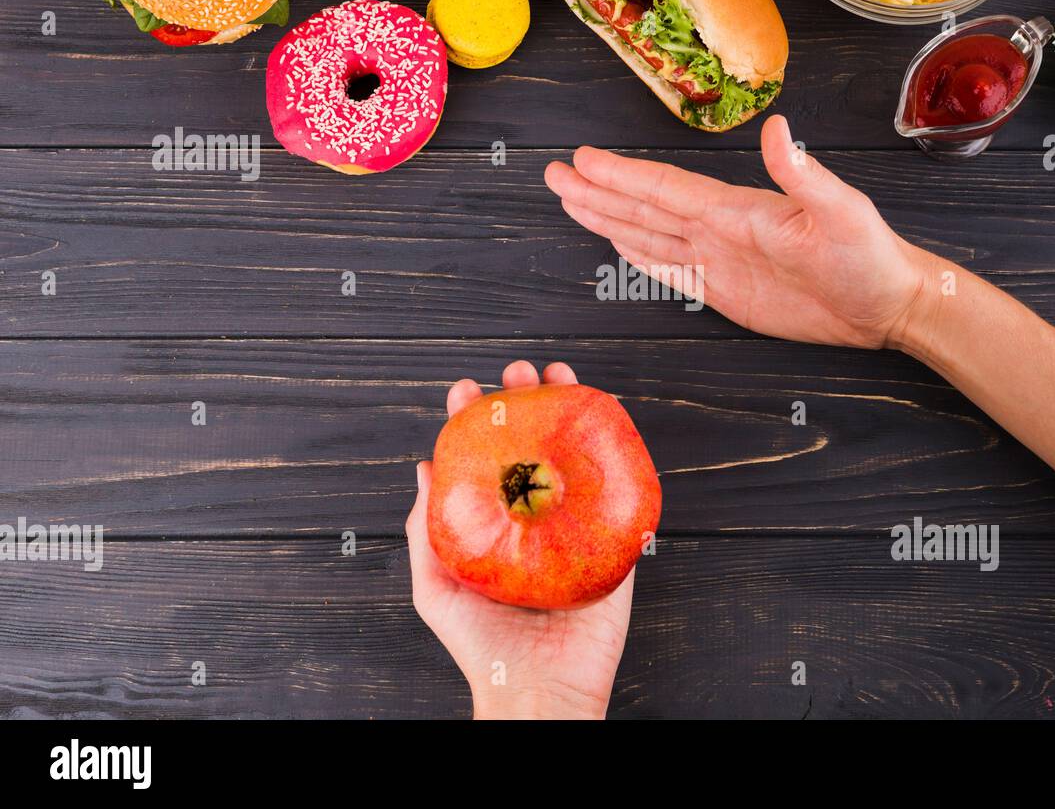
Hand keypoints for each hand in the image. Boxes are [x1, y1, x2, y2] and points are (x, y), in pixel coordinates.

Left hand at [406, 360, 632, 719]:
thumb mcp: (436, 587)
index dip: (476, 422)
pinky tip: (609, 419)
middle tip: (518, 373)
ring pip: (577, 456)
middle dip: (526, 402)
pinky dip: (620, 450)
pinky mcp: (614, 542)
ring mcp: (577, 528)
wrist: (538, 690)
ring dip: (571, 410)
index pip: (486, 460)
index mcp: (497, 525)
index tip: (466, 391)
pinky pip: (622, 490)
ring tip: (559, 376)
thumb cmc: (482, 648)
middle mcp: (537, 520)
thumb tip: (424, 468)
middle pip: (534, 446)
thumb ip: (426, 530)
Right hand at [544, 114, 927, 348]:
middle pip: (645, 206)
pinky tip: (617, 242)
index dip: (622, 176)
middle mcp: (720, 229)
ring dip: (608, 218)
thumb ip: (804, 175)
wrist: (886, 303)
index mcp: (738, 209)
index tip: (582, 160)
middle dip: (598, 191)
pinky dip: (639, 255)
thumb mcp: (842, 213)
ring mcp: (720, 259)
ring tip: (569, 201)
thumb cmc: (870, 256)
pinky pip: (670, 270)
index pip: (667, 189)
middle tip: (554, 174)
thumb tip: (778, 128)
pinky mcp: (725, 292)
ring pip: (650, 235)